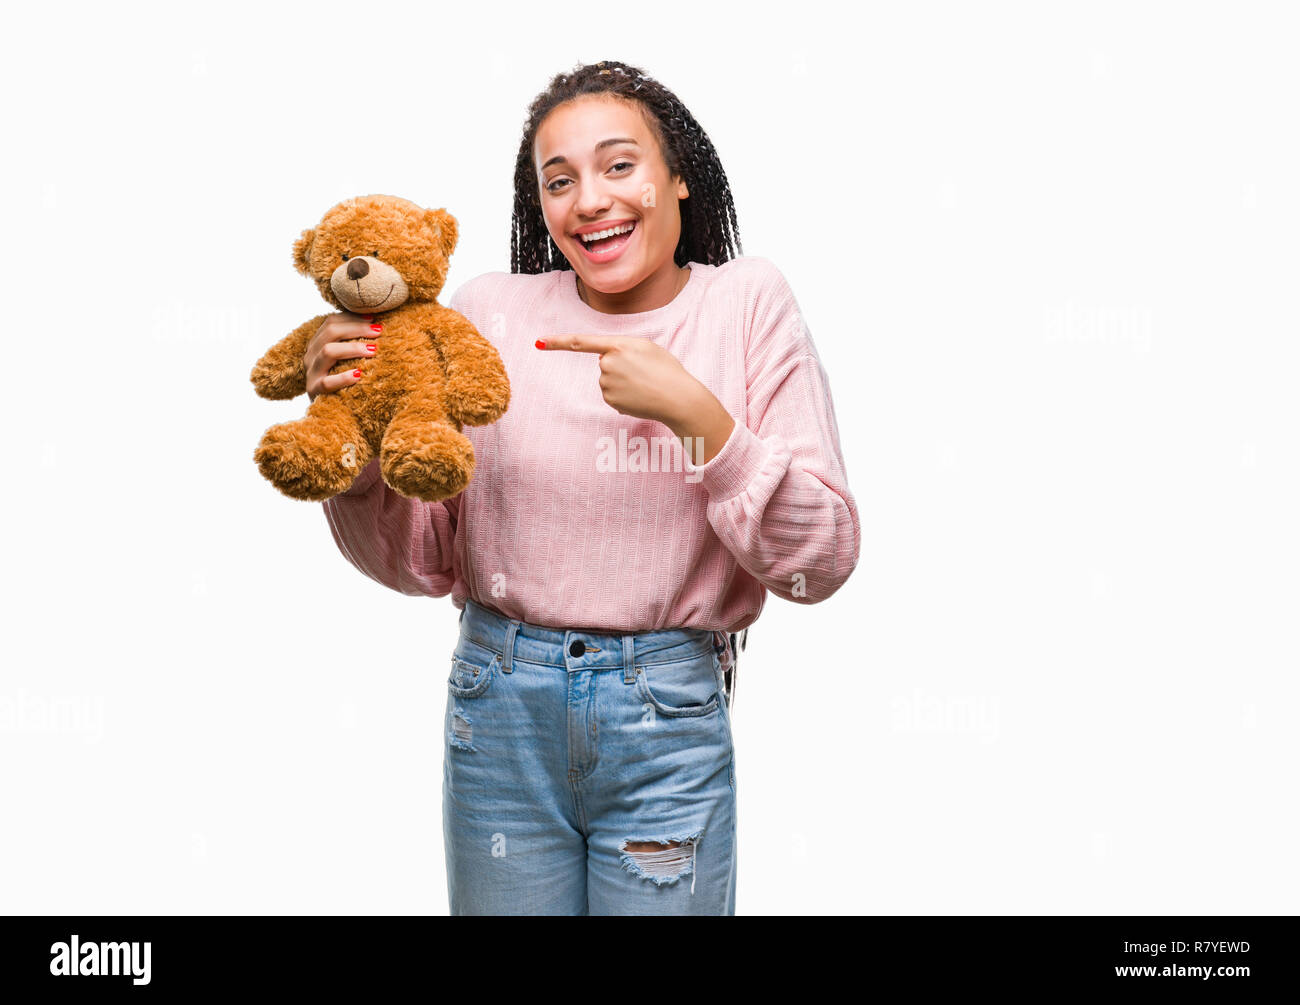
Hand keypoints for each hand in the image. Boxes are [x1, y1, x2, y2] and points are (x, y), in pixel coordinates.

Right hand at [305, 312, 382, 401]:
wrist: (334, 413)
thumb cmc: (346, 382)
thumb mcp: (348, 360)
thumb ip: (355, 344)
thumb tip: (380, 325)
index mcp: (318, 344)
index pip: (331, 322)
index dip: (352, 317)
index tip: (374, 318)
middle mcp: (312, 355)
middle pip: (330, 332)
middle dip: (357, 329)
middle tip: (379, 331)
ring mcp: (311, 373)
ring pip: (327, 351)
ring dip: (352, 348)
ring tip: (373, 351)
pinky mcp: (314, 391)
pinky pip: (327, 382)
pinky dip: (343, 377)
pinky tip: (359, 375)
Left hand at [537, 333, 698, 425]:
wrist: (677, 398)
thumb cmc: (666, 369)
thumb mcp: (646, 347)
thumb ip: (621, 347)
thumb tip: (602, 360)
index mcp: (617, 345)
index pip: (580, 342)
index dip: (557, 342)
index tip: (538, 342)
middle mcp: (607, 364)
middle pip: (604, 362)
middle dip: (619, 365)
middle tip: (643, 370)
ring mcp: (607, 384)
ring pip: (608, 379)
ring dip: (623, 381)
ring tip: (644, 383)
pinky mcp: (610, 400)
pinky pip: (612, 394)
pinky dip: (624, 395)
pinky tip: (640, 396)